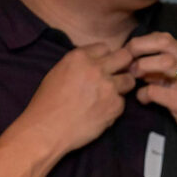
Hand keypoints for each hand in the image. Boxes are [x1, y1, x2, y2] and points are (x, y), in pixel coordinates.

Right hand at [22, 40, 138, 156]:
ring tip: (107, 96)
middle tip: (115, 76)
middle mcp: (97, 68)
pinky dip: (115, 106)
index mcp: (80, 57)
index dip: (105, 57)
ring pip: (129, 80)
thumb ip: (80, 64)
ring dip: (122, 86)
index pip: (105, 47)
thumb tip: (96, 63)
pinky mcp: (115, 106)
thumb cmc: (47, 103)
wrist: (47, 130)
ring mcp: (108, 87)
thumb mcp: (58, 72)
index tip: (102, 66)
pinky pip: (123, 102)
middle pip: (125, 57)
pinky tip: (100, 112)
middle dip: (122, 65)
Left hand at [130, 33, 176, 151]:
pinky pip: (157, 91)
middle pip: (164, 42)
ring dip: (142, 67)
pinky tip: (144, 100)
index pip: (164, 37)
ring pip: (164, 62)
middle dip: (139, 48)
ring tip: (135, 79)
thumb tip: (139, 61)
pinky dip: (144, 94)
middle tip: (127, 63)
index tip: (129, 53)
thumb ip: (168, 67)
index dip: (142, 42)